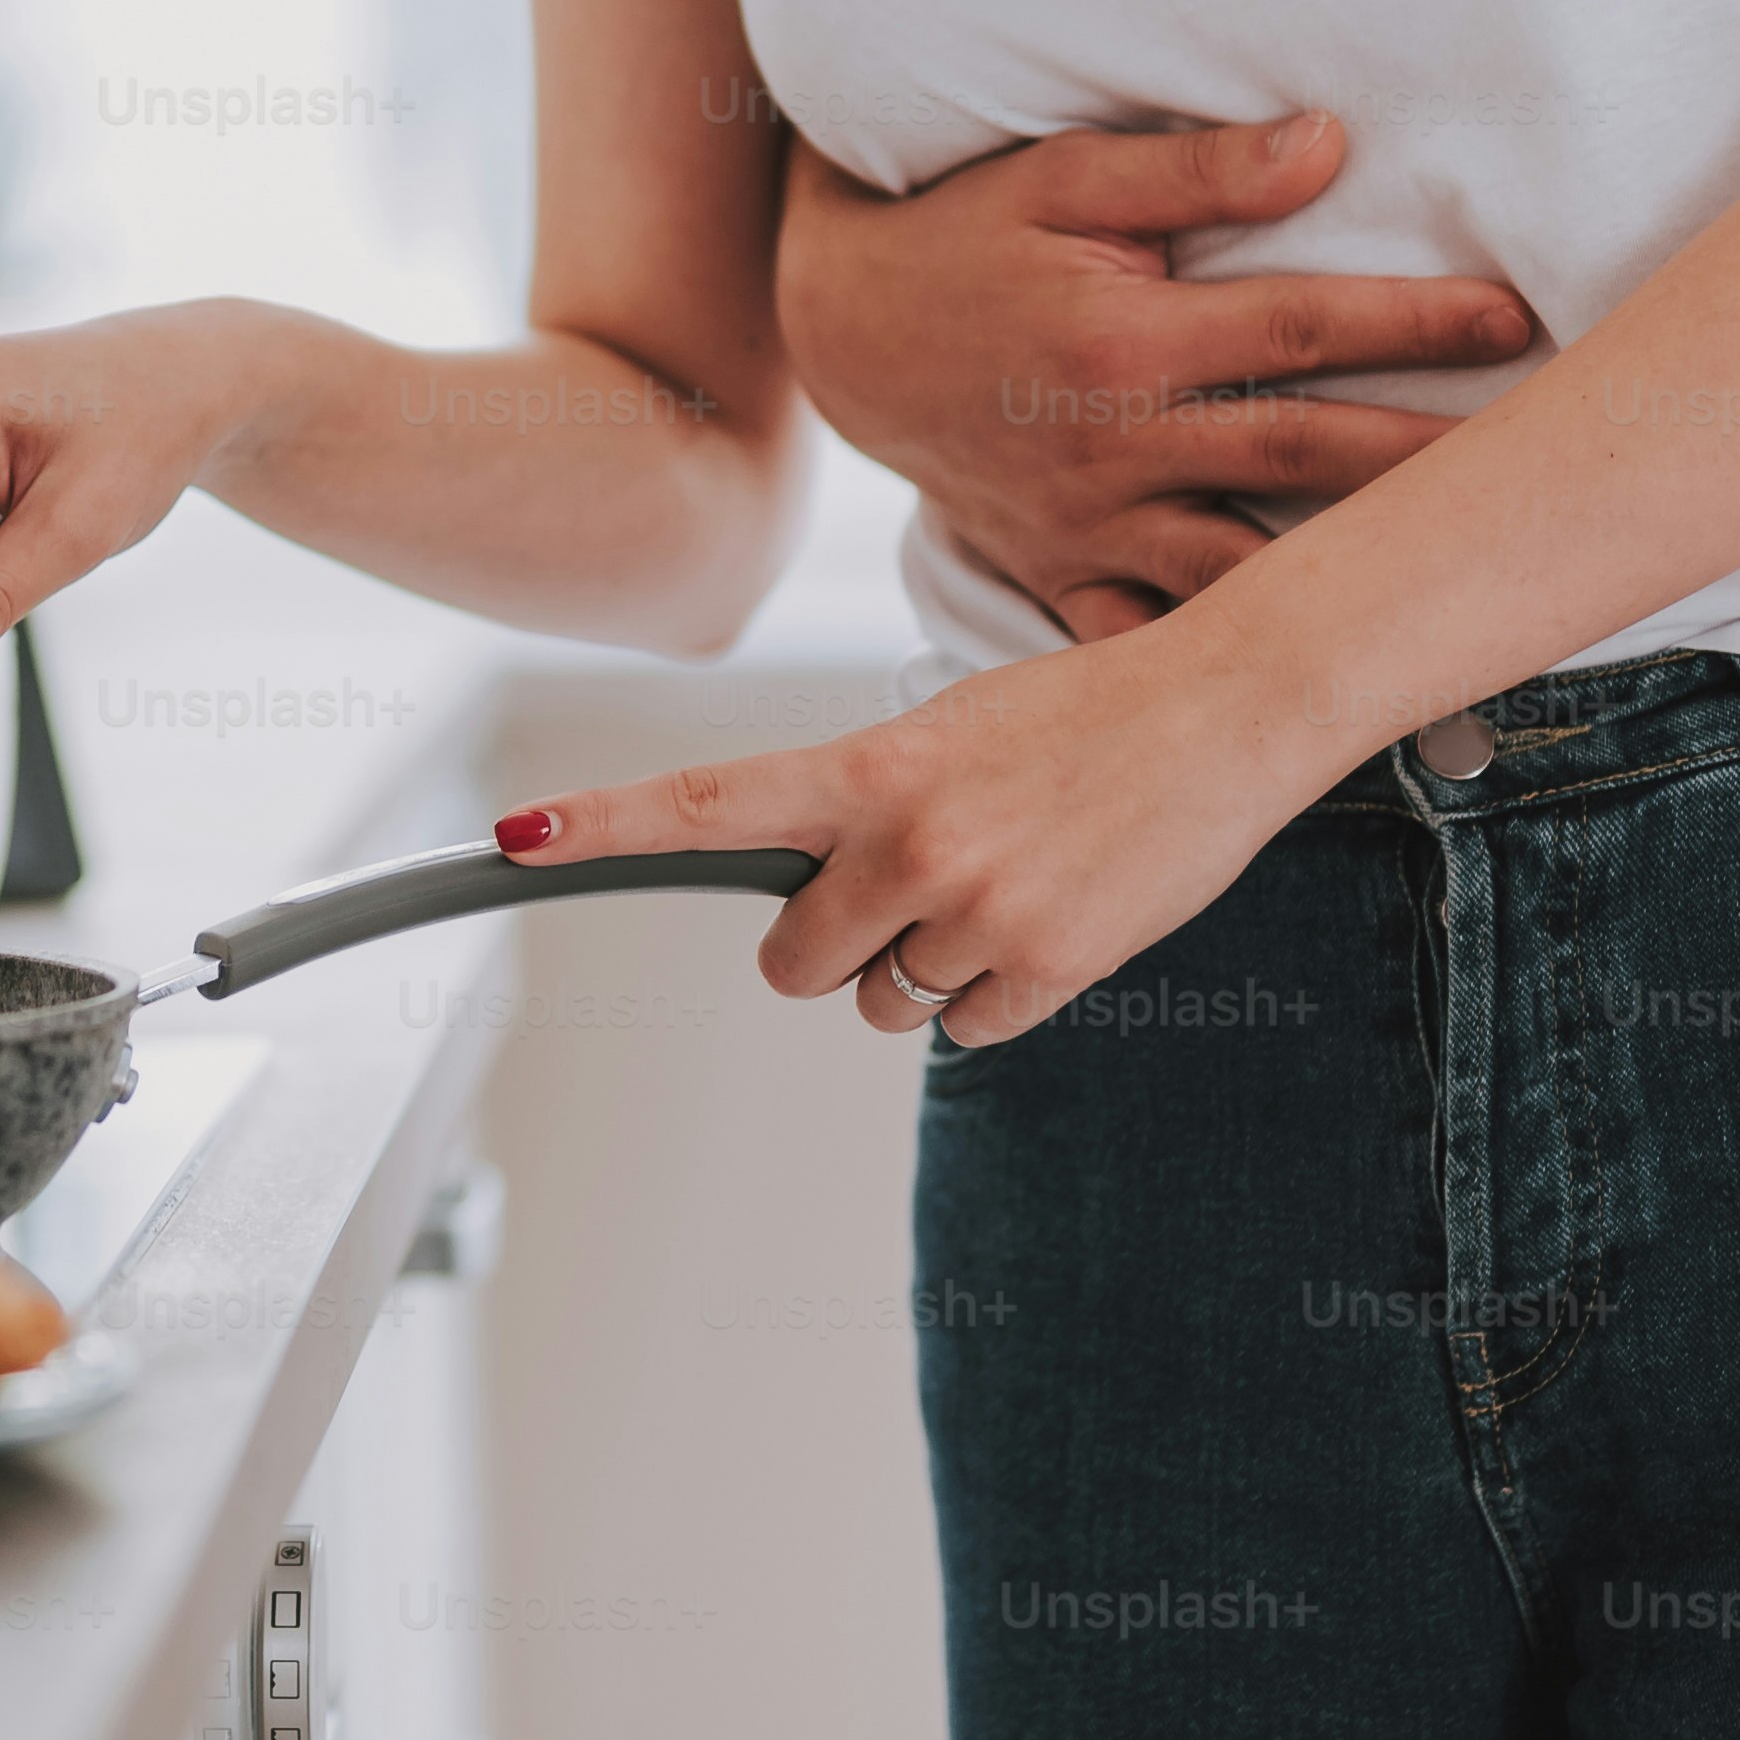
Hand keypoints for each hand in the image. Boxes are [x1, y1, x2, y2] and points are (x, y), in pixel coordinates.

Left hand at [487, 629, 1336, 1045]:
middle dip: (832, 950)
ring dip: (928, 968)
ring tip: (1009, 885)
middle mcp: (903, 843)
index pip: (704, 800)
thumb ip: (867, 803)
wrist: (1227, 709)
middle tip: (907, 897)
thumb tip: (816, 894)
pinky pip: (968, 1031)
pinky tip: (1053, 921)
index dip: (600, 825)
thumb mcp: (951, 732)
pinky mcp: (1042, 968)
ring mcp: (971, 910)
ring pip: (886, 1005)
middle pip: (794, 963)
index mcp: (867, 767)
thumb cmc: (1086, 715)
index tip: (512, 837)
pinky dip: (1000, 997)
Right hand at [776, 119, 1539, 638]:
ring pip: (1242, 571)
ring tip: (1460, 592)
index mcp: (1124, 338)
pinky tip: (1315, 702)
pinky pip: (1143, 646)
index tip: (1518, 319)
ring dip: (1353, 586)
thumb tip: (1329, 144)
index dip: (1417, 324)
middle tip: (1548, 466)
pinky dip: (1217, 680)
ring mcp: (1085, 522)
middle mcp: (1111, 442)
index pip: (1302, 330)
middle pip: (1303, 462)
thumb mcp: (1061, 175)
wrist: (834, 328)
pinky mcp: (1056, 571)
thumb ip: (1197, 170)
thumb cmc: (960, 234)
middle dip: (1430, 461)